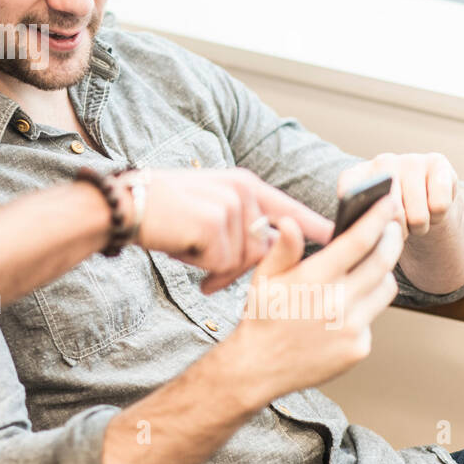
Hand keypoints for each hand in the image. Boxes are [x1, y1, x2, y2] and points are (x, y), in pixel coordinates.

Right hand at [132, 167, 335, 293]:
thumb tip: (268, 246)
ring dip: (218, 268)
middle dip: (241, 266)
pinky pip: (223, 263)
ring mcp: (230, 207)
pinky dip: (204, 267)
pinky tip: (185, 253)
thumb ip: (241, 221)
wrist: (123, 205)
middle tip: (217, 279)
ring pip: (243, 259)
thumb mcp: (209, 205)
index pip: (288, 209)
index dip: (314, 227)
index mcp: (244, 184)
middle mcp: (242, 191)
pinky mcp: (215, 225)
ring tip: (191, 255)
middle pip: (264, 246)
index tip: (340, 240)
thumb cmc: (162, 210)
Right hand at [224, 194, 403, 405]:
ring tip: (371, 265)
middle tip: (393, 226)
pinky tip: (347, 306)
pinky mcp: (358, 348)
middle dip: (392, 239)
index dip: (377, 218)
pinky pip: (373, 319)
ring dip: (382, 273)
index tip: (387, 202)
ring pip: (385, 290)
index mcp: (313, 280)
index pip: (357, 241)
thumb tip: (290, 221)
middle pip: (382, 262)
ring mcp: (351, 328)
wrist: (259, 367)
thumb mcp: (263, 278)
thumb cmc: (261, 317)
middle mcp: (337, 303)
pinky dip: (366, 307)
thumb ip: (283, 249)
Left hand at [337, 152, 458, 241]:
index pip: (349, 198)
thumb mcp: (372, 221)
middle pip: (389, 213)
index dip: (363, 222)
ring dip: (420, 227)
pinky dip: (439, 216)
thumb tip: (359, 232)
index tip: (371, 233)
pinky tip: (432, 209)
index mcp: (355, 176)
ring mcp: (410, 160)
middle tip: (400, 230)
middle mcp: (381, 162)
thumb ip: (361, 223)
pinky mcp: (437, 162)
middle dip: (398, 232)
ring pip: (418, 216)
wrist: (427, 203)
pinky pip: (440, 205)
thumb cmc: (393, 216)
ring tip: (416, 221)